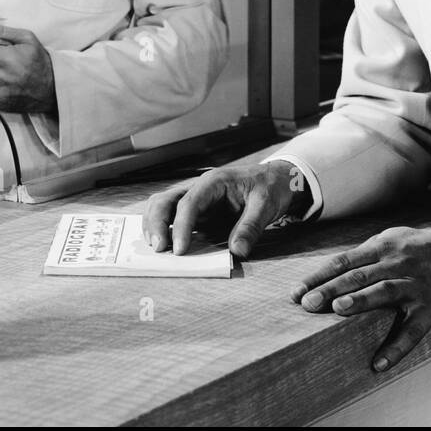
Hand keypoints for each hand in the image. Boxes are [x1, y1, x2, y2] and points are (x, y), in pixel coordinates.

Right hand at [143, 159, 311, 258]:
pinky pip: (170, 215)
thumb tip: (238, 251)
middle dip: (157, 224)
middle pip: (164, 200)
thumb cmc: (270, 187)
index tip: (180, 250)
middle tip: (159, 250)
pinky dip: (161, 228)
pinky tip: (163, 244)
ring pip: (162, 205)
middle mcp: (198, 187)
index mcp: (214, 181)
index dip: (181, 227)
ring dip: (154, 225)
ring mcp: (195, 198)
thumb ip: (251, 227)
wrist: (276, 179)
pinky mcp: (196, 210)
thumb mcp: (266, 205)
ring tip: (157, 248)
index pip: (188, 203)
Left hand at [292, 224, 430, 372]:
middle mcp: (397, 263)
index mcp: (383, 247)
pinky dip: (397, 348)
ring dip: (361, 300)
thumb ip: (365, 252)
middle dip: (331, 289)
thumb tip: (332, 268)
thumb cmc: (421, 247)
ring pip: (385, 291)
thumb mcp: (393, 239)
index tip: (296, 291)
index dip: (319, 275)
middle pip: (359, 275)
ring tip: (338, 309)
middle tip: (307, 302)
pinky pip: (413, 330)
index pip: (344, 261)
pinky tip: (379, 363)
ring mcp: (415, 285)